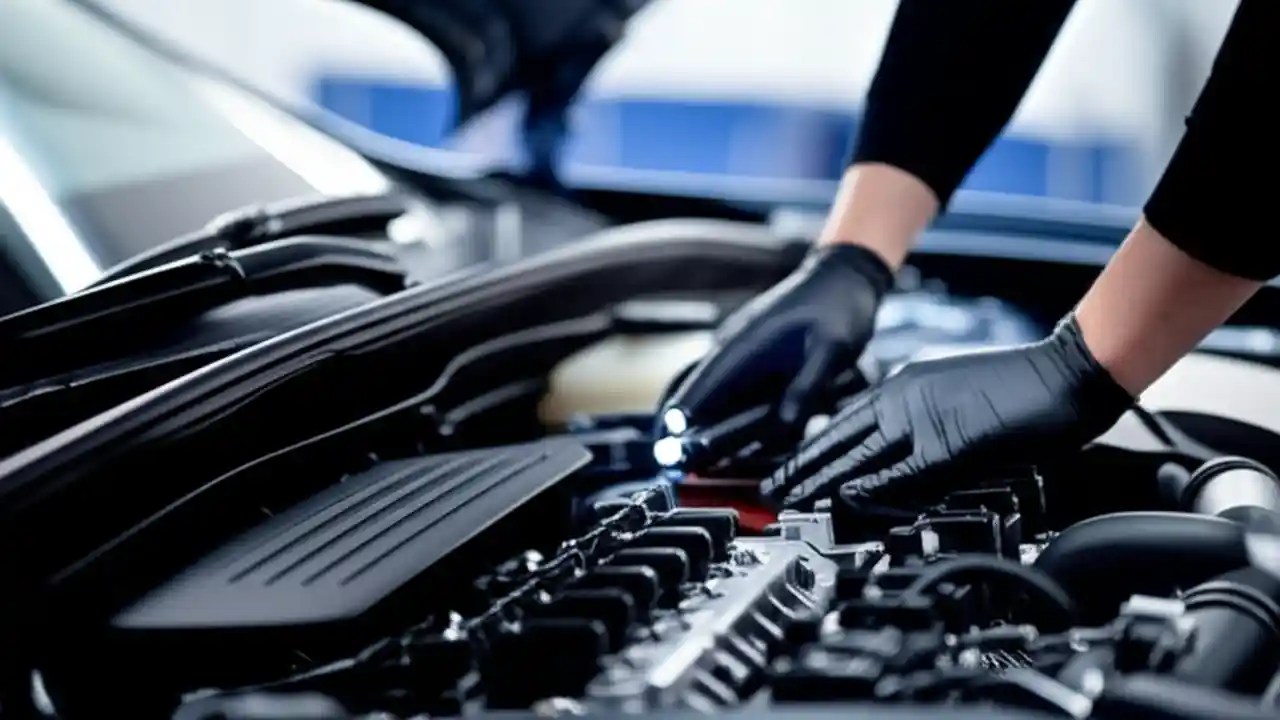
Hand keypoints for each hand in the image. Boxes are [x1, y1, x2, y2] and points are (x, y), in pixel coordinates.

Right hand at [659, 244, 892, 440]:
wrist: (843, 275)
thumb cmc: (838, 306)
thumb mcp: (833, 349)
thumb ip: (807, 387)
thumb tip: (784, 425)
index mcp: (747, 344)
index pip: (704, 384)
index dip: (685, 415)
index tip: (670, 442)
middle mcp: (735, 346)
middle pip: (697, 389)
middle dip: (682, 423)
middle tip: (671, 459)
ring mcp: (742, 349)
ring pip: (711, 388)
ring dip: (700, 417)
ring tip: (691, 454)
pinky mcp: (754, 354)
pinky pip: (729, 385)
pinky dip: (721, 407)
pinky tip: (725, 430)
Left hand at [761, 315, 1132, 511]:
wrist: (1066, 370)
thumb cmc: (1020, 387)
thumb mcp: (953, 399)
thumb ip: (921, 426)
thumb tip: (897, 456)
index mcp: (904, 387)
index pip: (844, 423)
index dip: (812, 448)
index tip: (788, 467)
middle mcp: (905, 399)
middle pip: (839, 437)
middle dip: (800, 466)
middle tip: (769, 489)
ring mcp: (925, 418)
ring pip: (858, 453)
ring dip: (819, 479)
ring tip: (788, 498)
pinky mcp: (951, 441)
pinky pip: (902, 467)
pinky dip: (871, 483)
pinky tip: (844, 496)